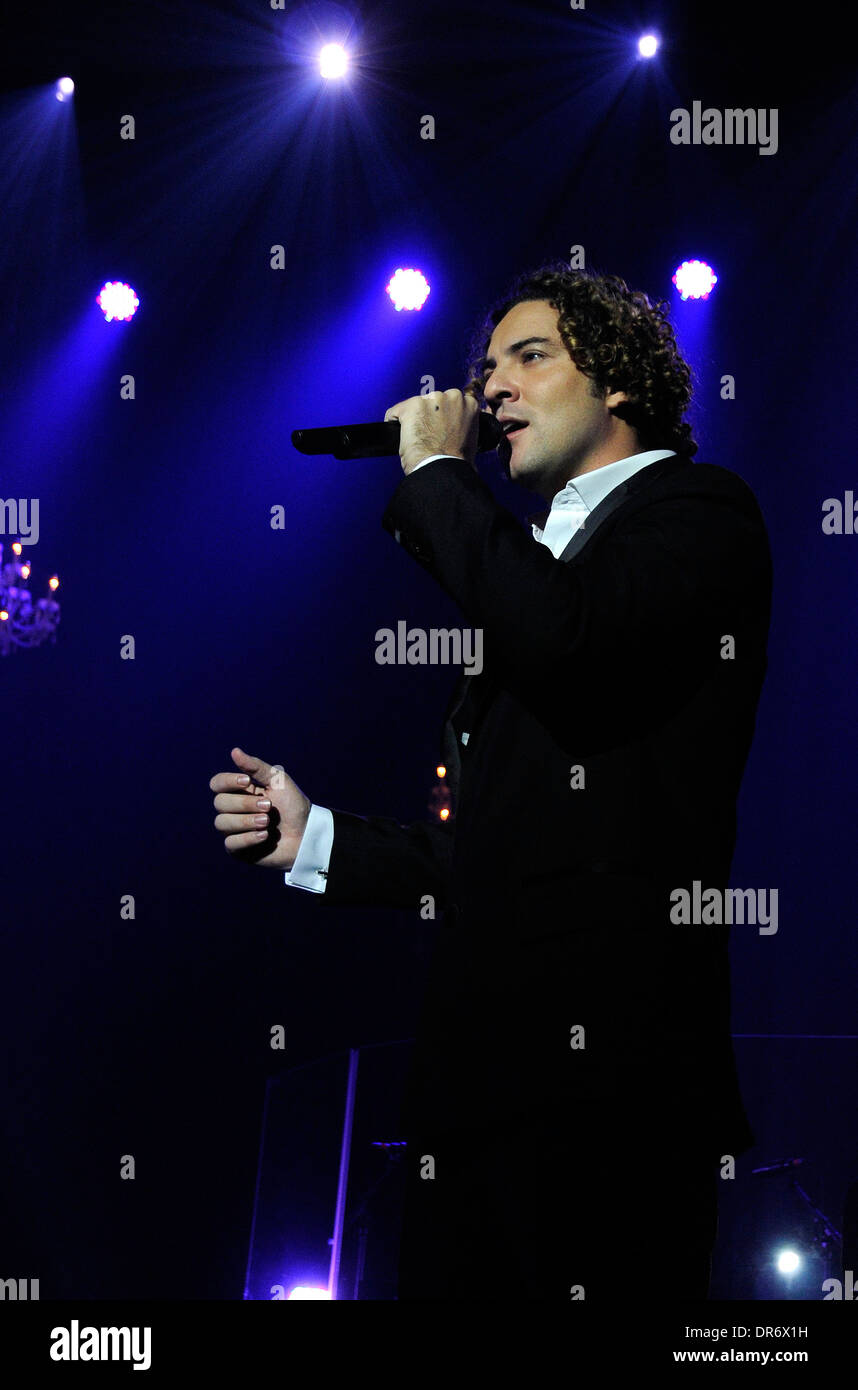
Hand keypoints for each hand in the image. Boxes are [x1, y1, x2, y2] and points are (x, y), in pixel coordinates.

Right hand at [210, 746, 310, 870]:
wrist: (307, 833)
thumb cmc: (293, 805)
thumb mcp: (278, 781)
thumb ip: (256, 767)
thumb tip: (234, 751)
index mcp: (239, 791)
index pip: (217, 783)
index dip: (227, 781)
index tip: (247, 781)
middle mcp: (232, 810)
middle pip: (219, 803)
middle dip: (244, 804)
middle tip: (268, 806)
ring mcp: (233, 830)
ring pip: (222, 823)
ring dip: (246, 821)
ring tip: (267, 821)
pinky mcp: (238, 849)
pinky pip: (231, 843)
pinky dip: (248, 838)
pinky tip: (264, 835)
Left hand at [384, 388, 480, 474]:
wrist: (442, 470)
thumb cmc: (456, 461)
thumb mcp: (470, 439)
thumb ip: (462, 427)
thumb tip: (456, 433)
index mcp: (470, 404)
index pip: (452, 403)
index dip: (443, 416)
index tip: (439, 426)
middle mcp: (452, 397)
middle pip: (434, 401)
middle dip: (430, 414)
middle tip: (427, 433)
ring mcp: (432, 400)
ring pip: (416, 405)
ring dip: (414, 418)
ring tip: (414, 436)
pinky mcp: (412, 406)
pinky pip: (396, 411)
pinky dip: (394, 421)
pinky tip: (398, 433)